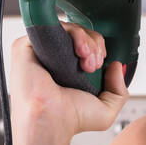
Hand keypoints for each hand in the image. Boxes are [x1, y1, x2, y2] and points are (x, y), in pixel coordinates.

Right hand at [8, 21, 129, 143]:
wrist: (52, 120)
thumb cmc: (71, 120)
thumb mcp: (107, 109)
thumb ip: (119, 89)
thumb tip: (117, 66)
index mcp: (67, 70)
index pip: (85, 43)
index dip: (98, 47)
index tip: (101, 62)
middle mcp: (53, 59)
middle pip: (79, 32)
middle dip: (95, 44)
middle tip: (94, 64)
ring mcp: (40, 51)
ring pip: (68, 27)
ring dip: (86, 40)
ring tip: (87, 61)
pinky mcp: (26, 45)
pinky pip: (52, 24)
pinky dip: (72, 33)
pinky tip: (78, 51)